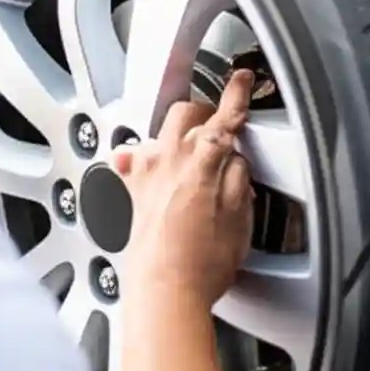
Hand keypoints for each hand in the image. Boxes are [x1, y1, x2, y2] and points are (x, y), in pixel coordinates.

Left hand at [114, 70, 255, 308]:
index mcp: (203, 162)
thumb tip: (237, 160)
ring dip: (176, 134)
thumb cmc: (201, 266)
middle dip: (204, 113)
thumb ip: (239, 179)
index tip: (240, 80)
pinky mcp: (128, 192)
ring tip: (189, 151)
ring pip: (159, 132)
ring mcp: (144, 173)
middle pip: (185, 113)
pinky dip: (141, 156)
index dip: (236, 94)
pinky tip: (148, 165)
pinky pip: (130, 159)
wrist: (163, 290)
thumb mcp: (241, 220)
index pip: (224, 115)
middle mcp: (168, 160)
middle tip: (219, 124)